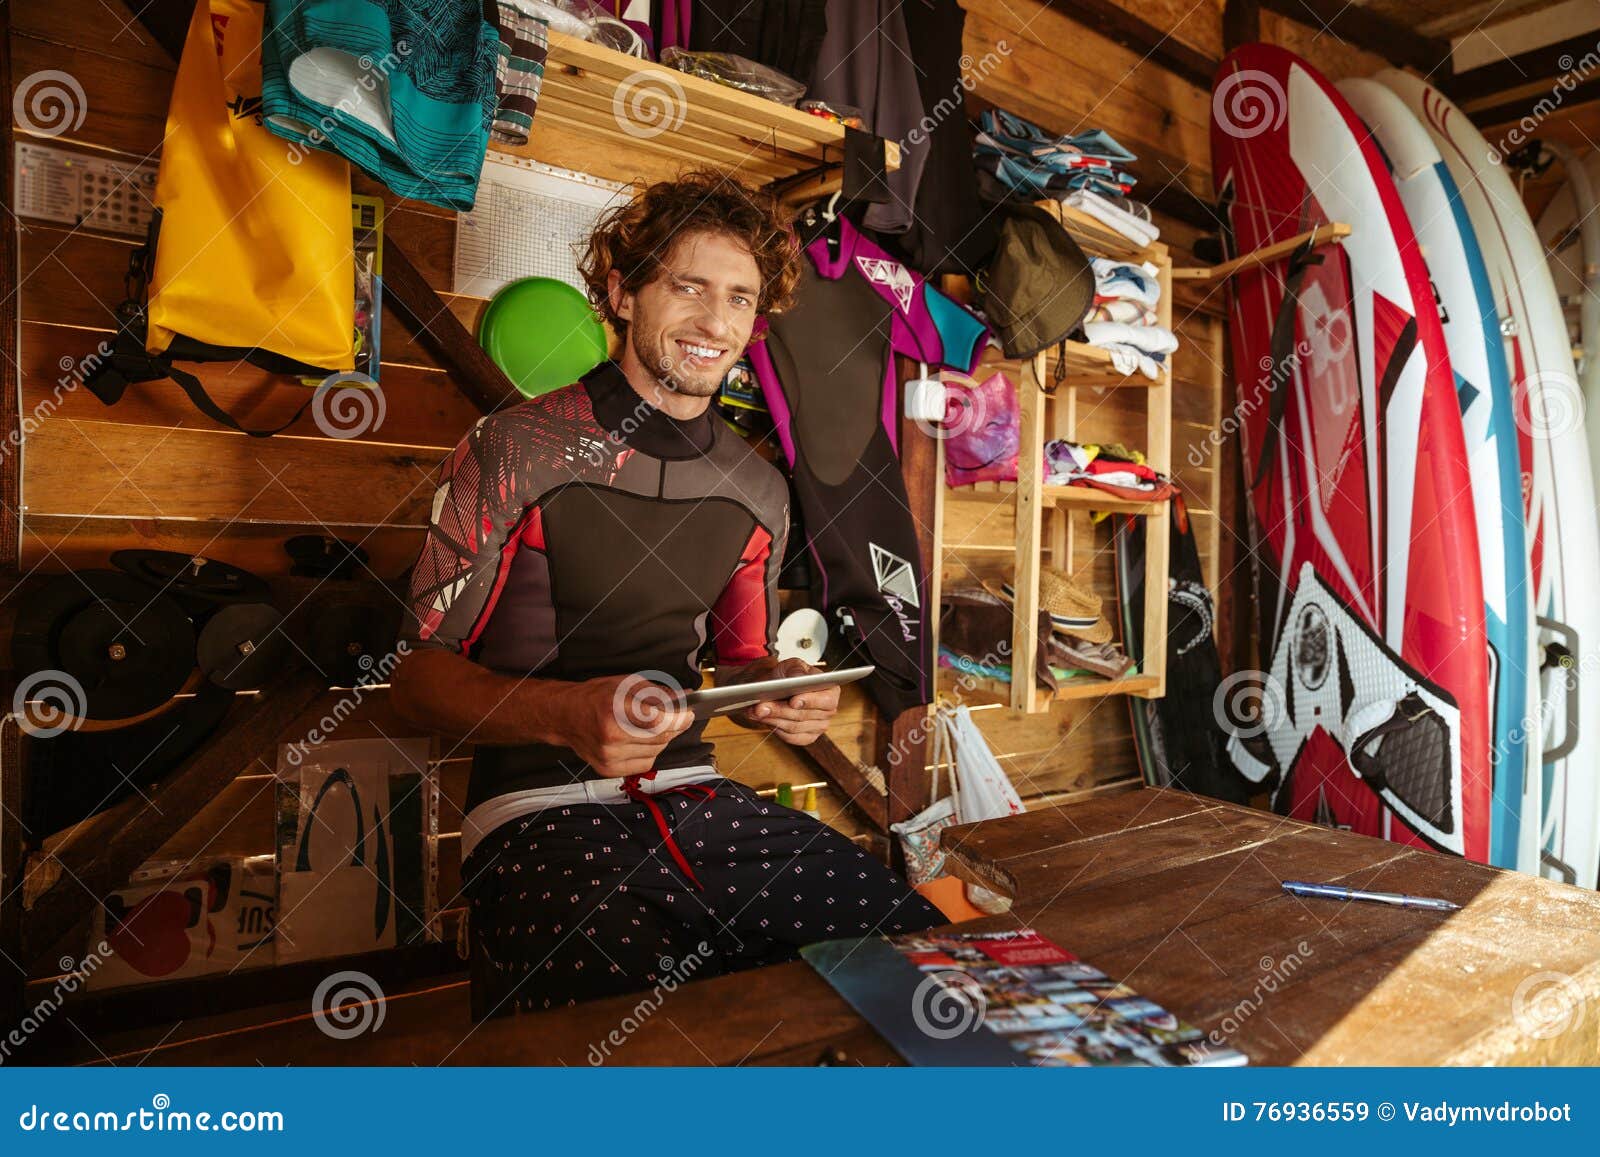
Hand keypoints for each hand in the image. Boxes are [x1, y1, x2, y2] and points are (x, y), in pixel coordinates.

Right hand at [552, 674, 694, 777]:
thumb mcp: (627, 683)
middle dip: (675, 726)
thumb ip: (657, 692)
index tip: (688, 713)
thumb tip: (683, 698)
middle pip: (660, 737)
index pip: (658, 720)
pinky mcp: (609, 769)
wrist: (566, 716)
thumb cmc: (596, 697)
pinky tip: (642, 739)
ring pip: (656, 751)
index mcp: (614, 710)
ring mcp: (609, 756)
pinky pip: (645, 763)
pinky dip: (651, 751)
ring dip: (663, 739)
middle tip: (680, 717)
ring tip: (655, 726)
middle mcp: (611, 736)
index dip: (678, 718)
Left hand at [724, 657, 839, 745]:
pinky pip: (790, 737)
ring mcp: (818, 727)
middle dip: (780, 710)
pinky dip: (774, 728)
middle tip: (761, 706)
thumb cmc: (788, 676)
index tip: (793, 701)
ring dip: (772, 719)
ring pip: (794, 727)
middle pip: (804, 715)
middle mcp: (828, 711)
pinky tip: (762, 719)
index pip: (826, 700)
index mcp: (831, 691)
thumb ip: (796, 669)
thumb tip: (798, 678)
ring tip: (755, 711)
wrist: (777, 688)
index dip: (809, 701)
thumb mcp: (791, 665)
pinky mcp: (806, 737)